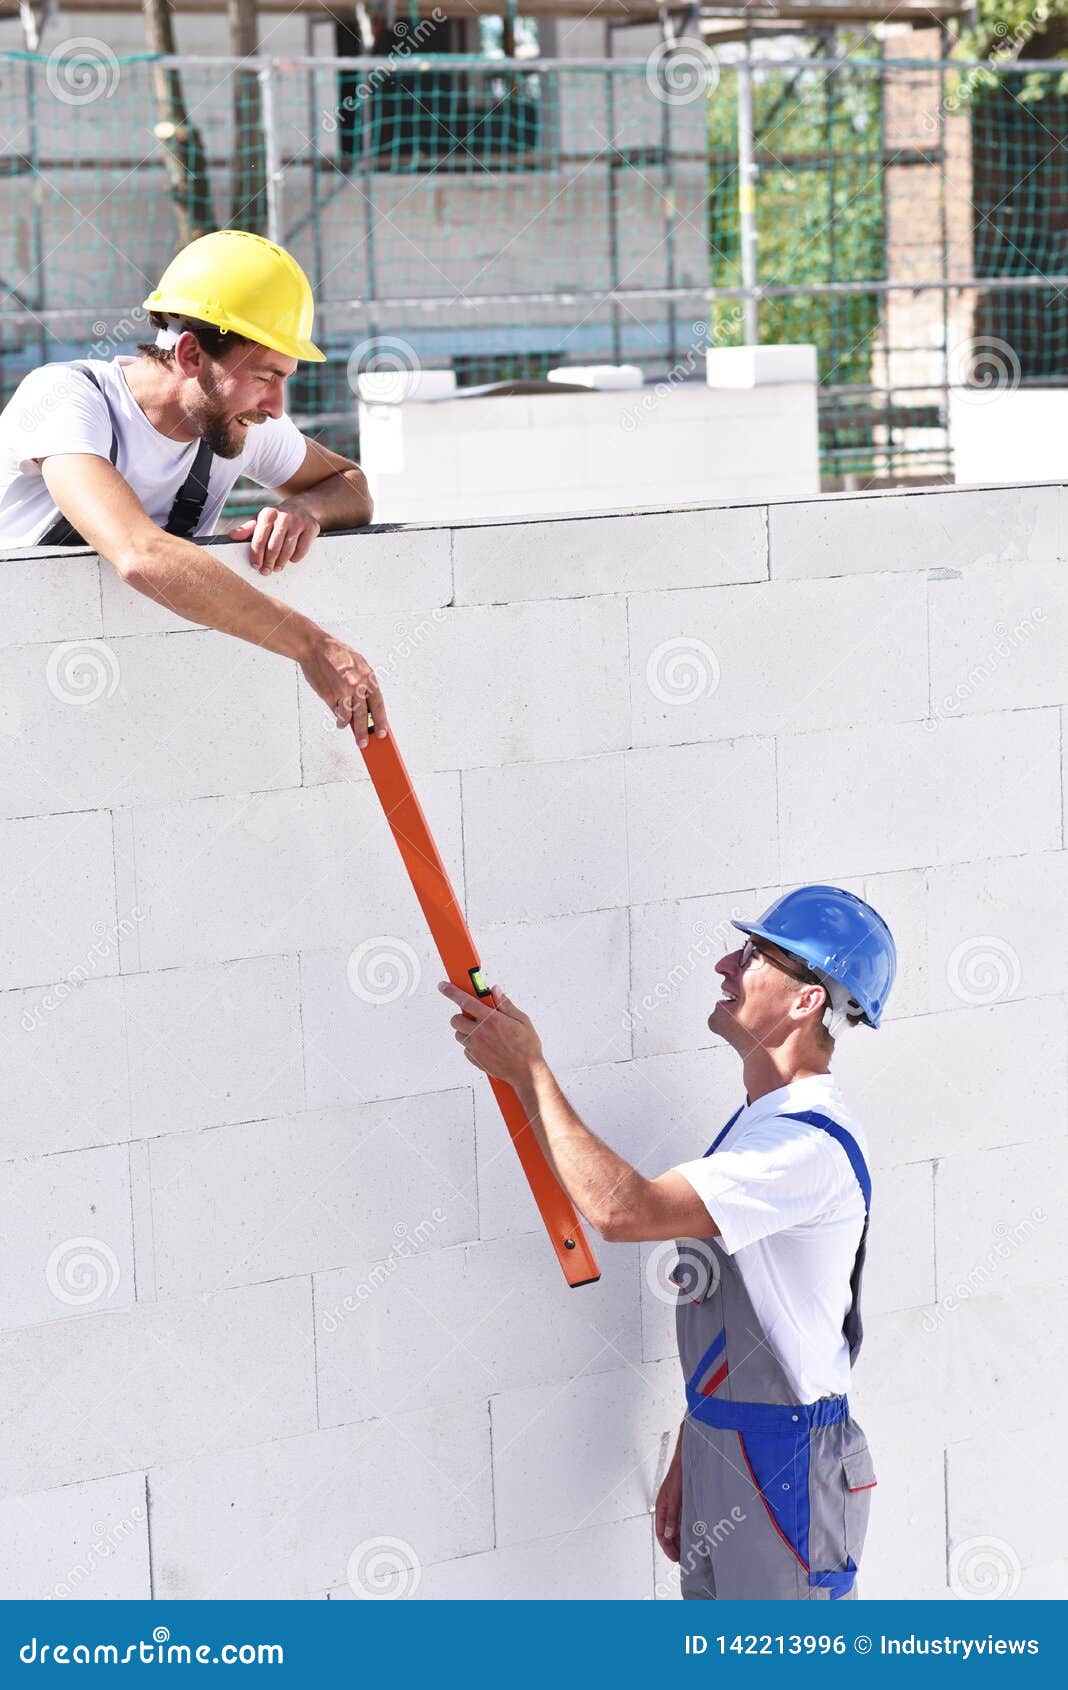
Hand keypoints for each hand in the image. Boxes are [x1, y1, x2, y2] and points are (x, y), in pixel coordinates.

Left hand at [229, 499, 320, 573]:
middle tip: (266, 571)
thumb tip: (232, 536)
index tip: (256, 566)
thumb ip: (247, 530)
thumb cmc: (277, 519)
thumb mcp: (261, 520)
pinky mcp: (312, 528)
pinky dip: (295, 558)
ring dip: (281, 563)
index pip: (259, 540)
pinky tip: (290, 559)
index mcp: (268, 514)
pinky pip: (302, 550)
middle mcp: (284, 516)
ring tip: (277, 567)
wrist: (302, 507)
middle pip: (273, 547)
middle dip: (268, 563)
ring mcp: (299, 522)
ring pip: (288, 550)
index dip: (256, 556)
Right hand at [298, 631, 387, 745]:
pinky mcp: (328, 695)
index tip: (383, 733)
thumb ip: (364, 684)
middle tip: (364, 744)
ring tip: (343, 726)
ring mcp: (342, 691)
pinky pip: (334, 711)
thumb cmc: (337, 655)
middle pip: (363, 715)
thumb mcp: (358, 665)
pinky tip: (335, 716)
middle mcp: (357, 685)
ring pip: (347, 716)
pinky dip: (335, 715)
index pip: (378, 704)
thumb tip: (367, 707)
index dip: (381, 720)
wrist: (315, 648)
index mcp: (368, 677)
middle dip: (364, 732)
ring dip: (345, 724)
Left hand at [439, 982, 544, 1087]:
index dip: (452, 992)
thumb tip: (495, 991)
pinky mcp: (474, 1059)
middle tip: (473, 1017)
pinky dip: (471, 1045)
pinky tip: (486, 1046)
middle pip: (456, 1019)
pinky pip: (465, 1049)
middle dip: (461, 1016)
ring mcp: (476, 1047)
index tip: (443, 986)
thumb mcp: (522, 1020)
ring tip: (482, 1033)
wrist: (526, 1072)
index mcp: (492, 1020)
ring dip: (466, 1031)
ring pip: (459, 1034)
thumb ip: (505, 1004)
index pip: (466, 1001)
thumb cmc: (527, 1047)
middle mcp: (480, 1033)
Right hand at [654, 1454, 682, 1562]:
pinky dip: (685, 1531)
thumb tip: (669, 1535)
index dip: (667, 1547)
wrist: (688, 1459)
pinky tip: (693, 1536)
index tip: (674, 1558)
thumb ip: (672, 1516)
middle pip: (668, 1533)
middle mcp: (668, 1509)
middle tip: (682, 1559)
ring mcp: (676, 1507)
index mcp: (661, 1507)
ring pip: (676, 1528)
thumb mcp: (675, 1497)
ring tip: (688, 1551)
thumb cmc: (678, 1474)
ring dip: (680, 1540)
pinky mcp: (683, 1504)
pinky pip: (683, 1522)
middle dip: (673, 1547)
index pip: (661, 1533)